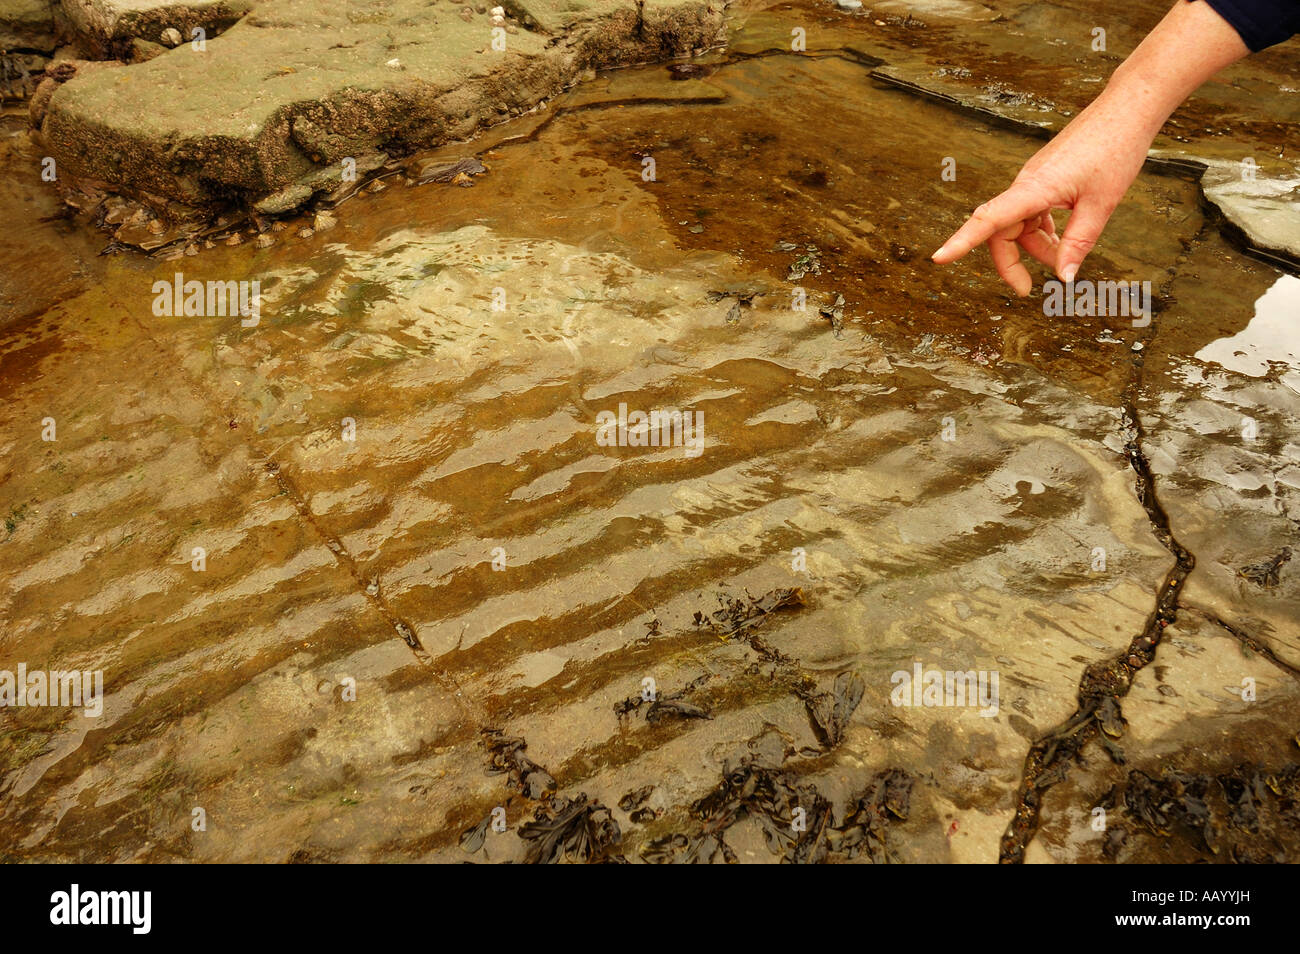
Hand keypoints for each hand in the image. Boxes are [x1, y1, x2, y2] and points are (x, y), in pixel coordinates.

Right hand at [930, 98, 1152, 295]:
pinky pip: (1032, 212)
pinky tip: (1062, 237)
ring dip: (1036, 247)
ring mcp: (1034, 180)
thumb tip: (1064, 277)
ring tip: (1064, 258)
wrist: (1126, 109)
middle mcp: (1027, 184)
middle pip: (1001, 231)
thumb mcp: (1101, 205)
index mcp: (1035, 188)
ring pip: (1020, 224)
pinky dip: (1043, 231)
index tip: (939, 258)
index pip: (988, 220)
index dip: (961, 241)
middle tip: (1027, 290)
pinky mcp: (1045, 177)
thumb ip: (1079, 243)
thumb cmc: (1116, 150)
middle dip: (1011, 262)